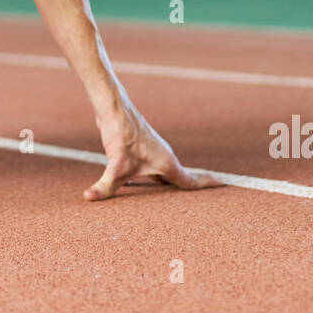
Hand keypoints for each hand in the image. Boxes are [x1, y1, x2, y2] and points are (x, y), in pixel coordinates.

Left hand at [85, 103, 224, 200]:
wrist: (115, 110)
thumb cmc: (121, 136)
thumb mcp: (115, 168)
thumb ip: (104, 187)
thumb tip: (87, 198)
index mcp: (167, 165)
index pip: (191, 182)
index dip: (208, 186)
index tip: (224, 185)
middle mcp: (166, 158)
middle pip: (183, 179)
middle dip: (194, 189)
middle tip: (209, 196)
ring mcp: (156, 152)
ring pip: (168, 174)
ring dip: (174, 186)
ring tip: (177, 202)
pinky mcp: (145, 149)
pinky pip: (157, 169)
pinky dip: (158, 179)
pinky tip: (147, 186)